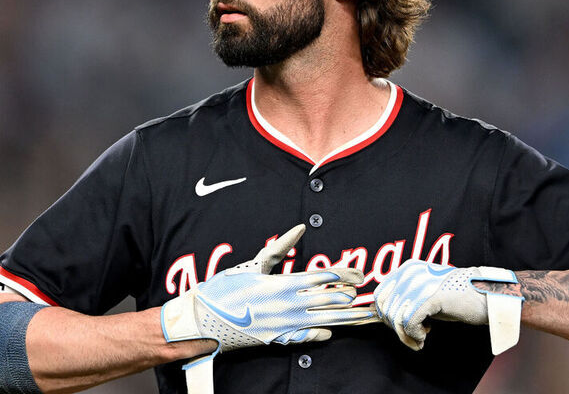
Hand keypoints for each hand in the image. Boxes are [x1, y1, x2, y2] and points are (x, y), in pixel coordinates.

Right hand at [162, 224, 373, 354]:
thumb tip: (300, 228)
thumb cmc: (225, 289)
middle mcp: (288, 306)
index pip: (323, 277)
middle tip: (366, 295)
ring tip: (362, 316)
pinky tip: (329, 333)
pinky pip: (303, 338)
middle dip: (350, 298)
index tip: (360, 275)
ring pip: (323, 320)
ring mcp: (284, 325)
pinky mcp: (276, 339)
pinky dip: (318, 334)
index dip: (344, 275)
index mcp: (284, 284)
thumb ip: (280, 248)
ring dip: (345, 318)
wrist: (202, 320)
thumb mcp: (254, 263)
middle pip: (329, 301)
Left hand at [373, 259, 522, 353]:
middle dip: (396, 329)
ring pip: (396, 318)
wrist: (485, 296)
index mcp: (407, 269)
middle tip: (412, 336)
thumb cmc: (455, 297)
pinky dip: (415, 335)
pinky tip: (425, 335)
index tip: (399, 327)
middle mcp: (411, 273)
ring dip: (406, 335)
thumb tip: (376, 312)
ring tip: (419, 338)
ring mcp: (421, 284)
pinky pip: (409, 322)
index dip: (385, 316)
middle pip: (386, 309)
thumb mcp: (424, 294)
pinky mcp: (431, 297)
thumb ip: (403, 299)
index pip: (379, 296)